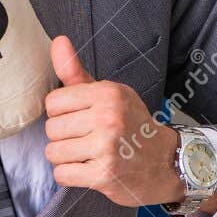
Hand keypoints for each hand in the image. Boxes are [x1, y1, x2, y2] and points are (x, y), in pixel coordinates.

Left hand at [43, 34, 186, 207]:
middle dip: (63, 137)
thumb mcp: (108, 94)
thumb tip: (57, 40)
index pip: (53, 102)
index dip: (61, 113)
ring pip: (53, 153)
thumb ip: (76, 71)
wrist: (165, 162)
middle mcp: (108, 117)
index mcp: (107, 93)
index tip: (78, 118)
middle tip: (86, 139)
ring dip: (66, 158)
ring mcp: (107, 147)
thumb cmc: (130, 124)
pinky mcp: (104, 175)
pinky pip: (62, 175)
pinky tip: (88, 169)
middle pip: (51, 129)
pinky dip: (70, 175)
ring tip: (86, 154)